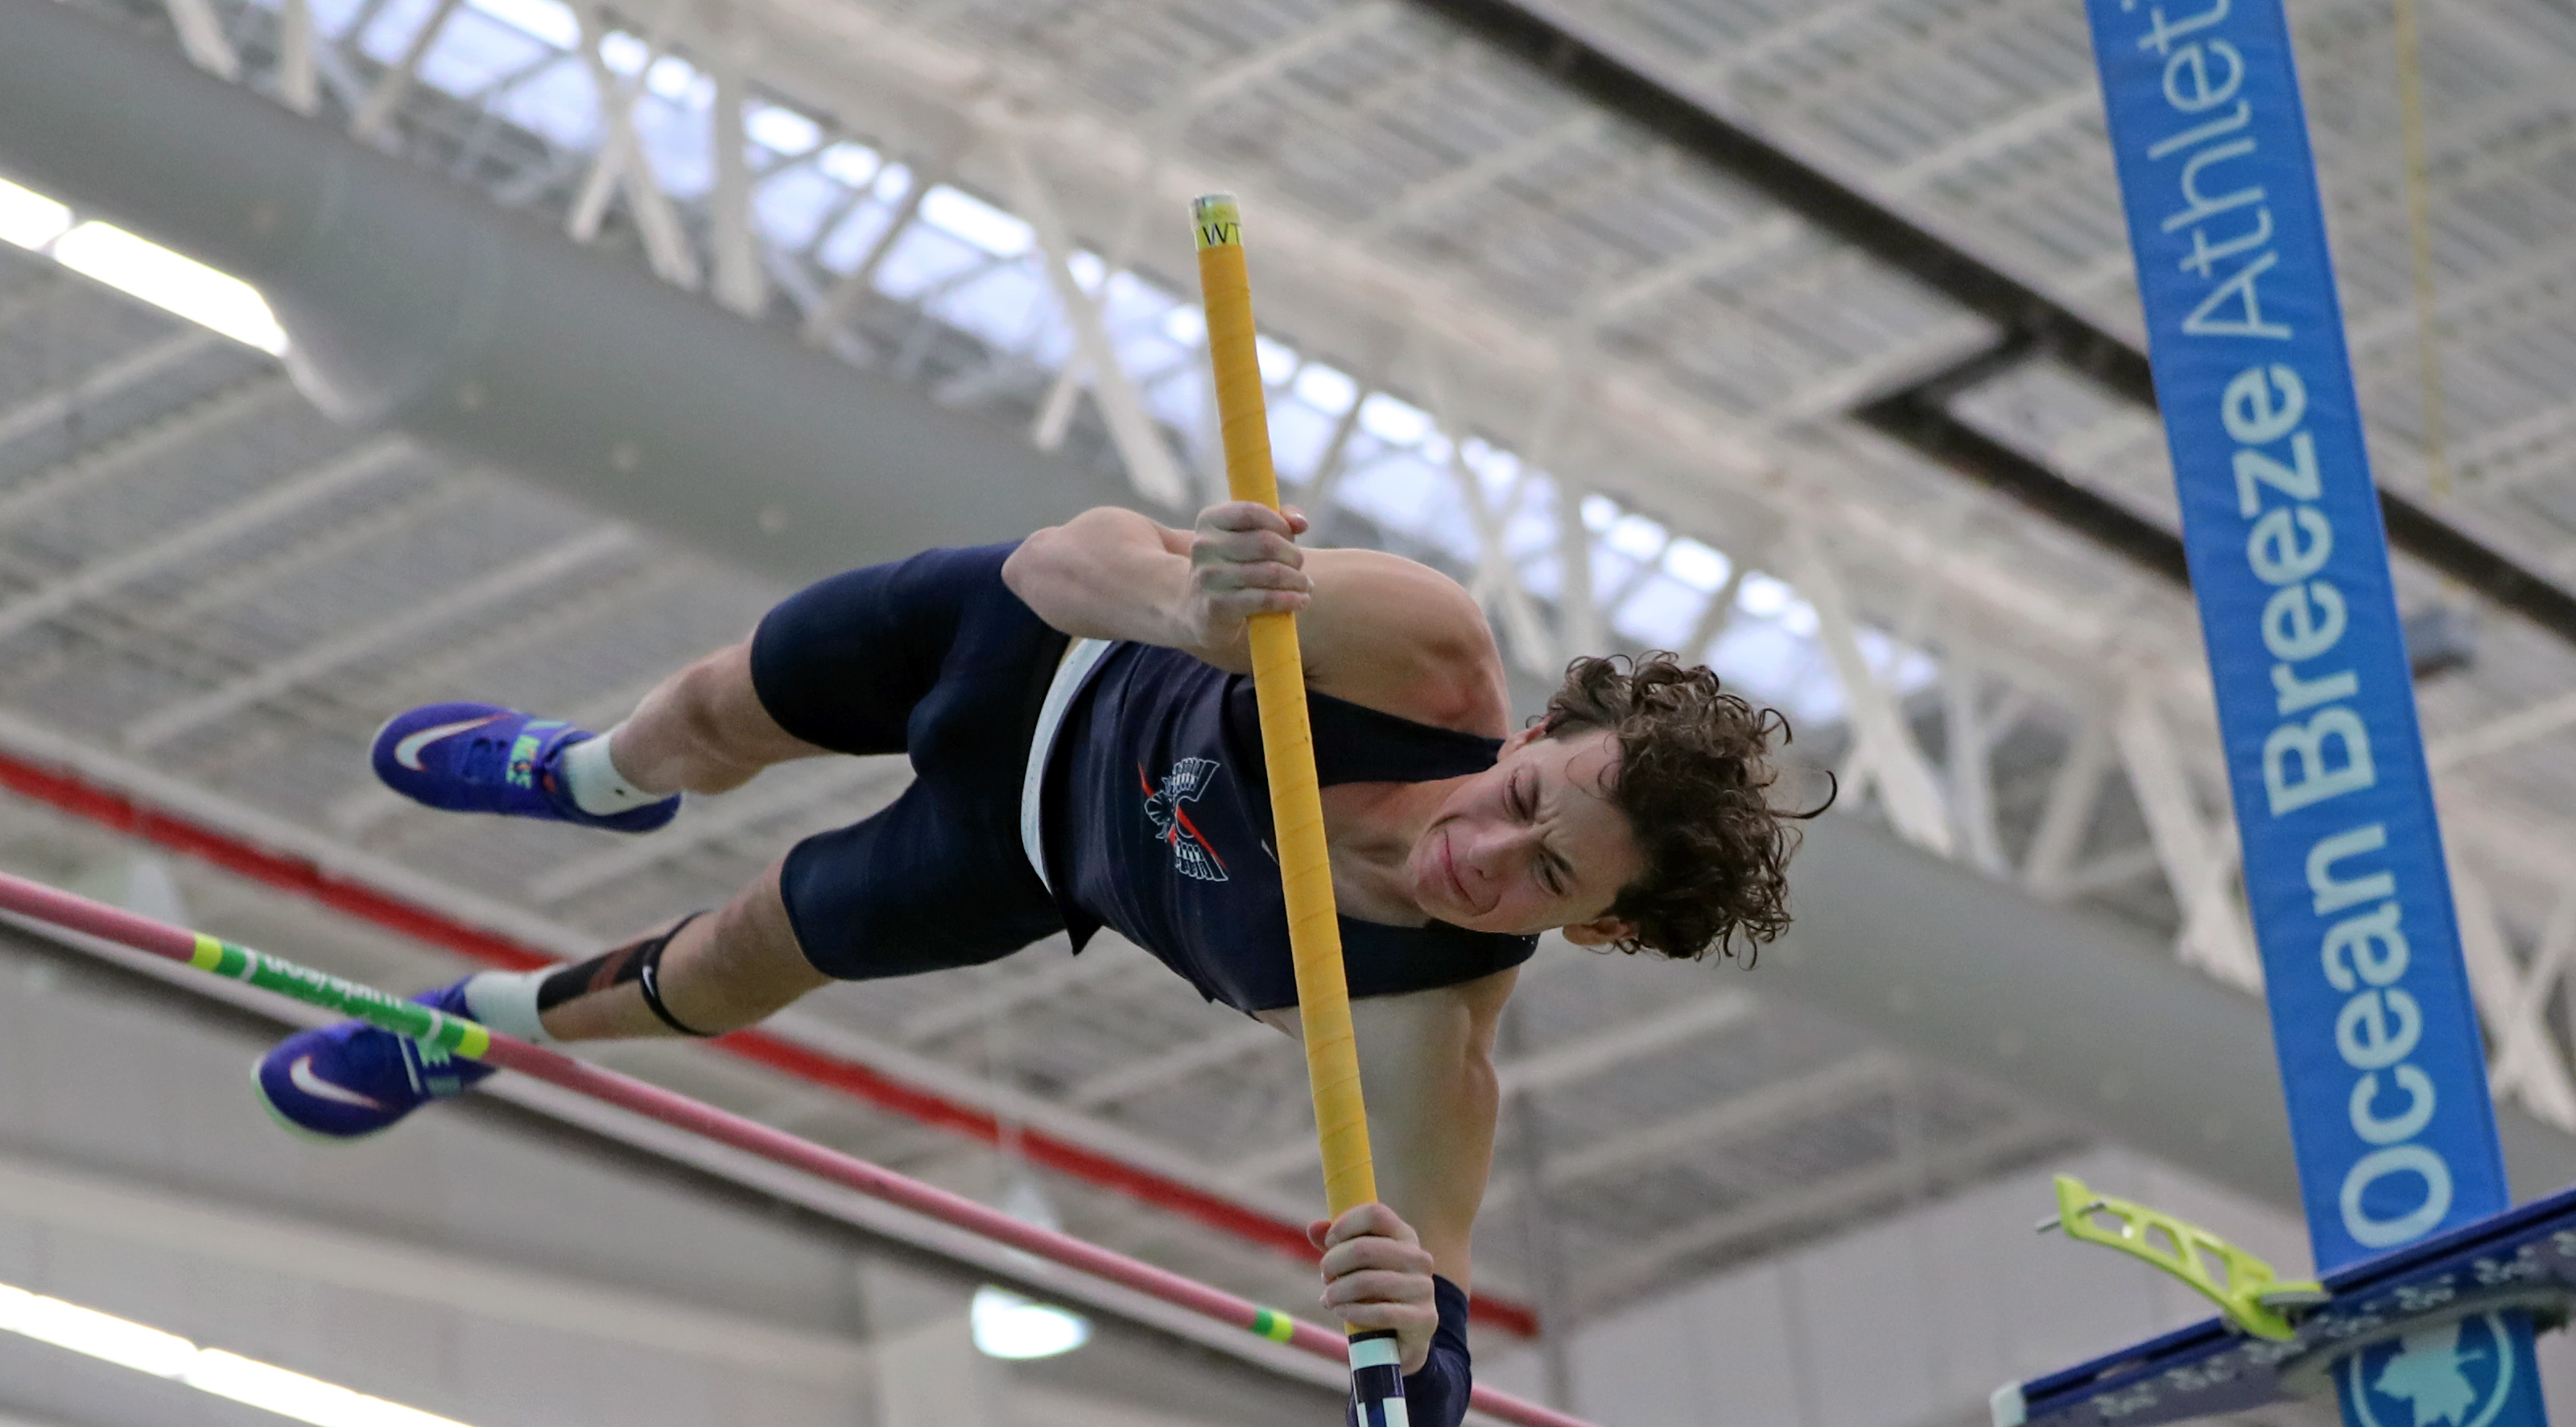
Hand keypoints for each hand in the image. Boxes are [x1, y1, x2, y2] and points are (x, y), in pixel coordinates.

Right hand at [1180, 501, 1309, 648]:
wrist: (1200, 610)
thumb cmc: (1233, 565)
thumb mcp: (1246, 536)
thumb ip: (1277, 520)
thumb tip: (1301, 523)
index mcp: (1209, 520)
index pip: (1252, 512)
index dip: (1280, 524)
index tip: (1291, 537)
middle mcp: (1204, 545)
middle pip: (1266, 543)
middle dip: (1293, 555)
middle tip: (1300, 565)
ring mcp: (1209, 577)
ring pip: (1271, 572)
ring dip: (1297, 580)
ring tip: (1305, 585)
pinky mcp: (1217, 606)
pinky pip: (1265, 599)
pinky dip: (1289, 600)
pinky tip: (1301, 600)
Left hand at [1309, 1202, 1437, 1374]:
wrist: (1403, 1339)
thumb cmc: (1375, 1293)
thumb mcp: (1357, 1266)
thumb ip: (1337, 1245)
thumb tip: (1314, 1228)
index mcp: (1404, 1236)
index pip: (1375, 1214)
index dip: (1345, 1225)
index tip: (1329, 1242)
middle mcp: (1418, 1258)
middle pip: (1364, 1249)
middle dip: (1333, 1263)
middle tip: (1324, 1277)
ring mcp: (1424, 1288)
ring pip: (1367, 1282)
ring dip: (1337, 1291)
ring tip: (1328, 1298)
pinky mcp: (1424, 1318)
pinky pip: (1380, 1313)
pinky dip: (1353, 1311)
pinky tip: (1341, 1311)